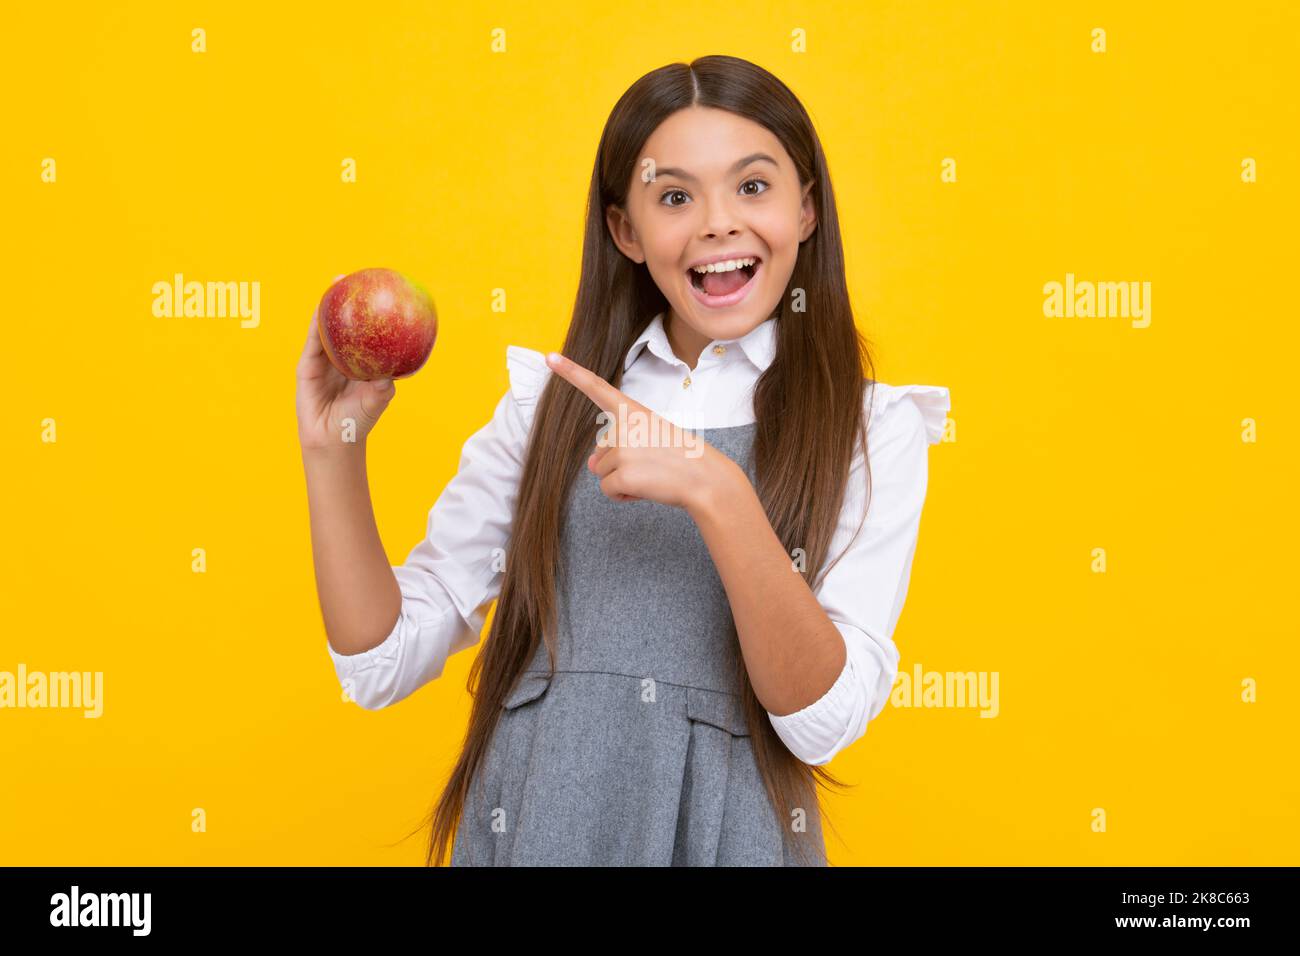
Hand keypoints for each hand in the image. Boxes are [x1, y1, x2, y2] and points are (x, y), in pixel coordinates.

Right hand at [296, 275, 397, 453]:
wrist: (334, 440)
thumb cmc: (359, 420)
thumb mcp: (378, 396)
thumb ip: (385, 381)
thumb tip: (394, 366)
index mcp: (360, 362)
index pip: (365, 333)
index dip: (368, 314)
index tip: (378, 291)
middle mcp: (342, 358)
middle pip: (344, 324)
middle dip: (347, 301)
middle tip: (354, 277)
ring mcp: (324, 360)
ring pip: (326, 328)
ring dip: (329, 305)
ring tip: (336, 283)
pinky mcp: (307, 366)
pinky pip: (313, 341)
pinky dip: (316, 324)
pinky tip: (321, 308)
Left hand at [544, 351, 739, 513]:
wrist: (705, 479)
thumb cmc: (680, 458)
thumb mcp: (648, 442)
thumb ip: (617, 446)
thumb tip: (591, 465)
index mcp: (633, 410)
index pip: (597, 388)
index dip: (571, 372)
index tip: (550, 358)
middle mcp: (624, 425)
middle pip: (601, 450)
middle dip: (619, 463)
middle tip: (652, 463)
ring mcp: (623, 448)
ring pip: (601, 471)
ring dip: (622, 480)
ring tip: (651, 475)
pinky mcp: (622, 473)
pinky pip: (607, 489)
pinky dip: (623, 495)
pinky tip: (645, 489)